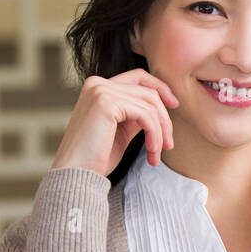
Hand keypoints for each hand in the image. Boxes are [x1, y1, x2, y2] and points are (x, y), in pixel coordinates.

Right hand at [51, 68, 179, 176]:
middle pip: (148, 91)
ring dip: (160, 131)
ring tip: (157, 154)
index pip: (138, 77)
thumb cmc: (95, 158)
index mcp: (97, 87)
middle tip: (169, 144)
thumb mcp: (121, 130)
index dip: (160, 88)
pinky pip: (145, 115)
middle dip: (164, 118)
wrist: (76, 174)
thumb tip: (161, 107)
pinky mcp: (106, 103)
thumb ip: (136, 115)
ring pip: (150, 104)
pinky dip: (154, 134)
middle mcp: (97, 84)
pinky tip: (152, 153)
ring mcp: (100, 91)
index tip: (174, 106)